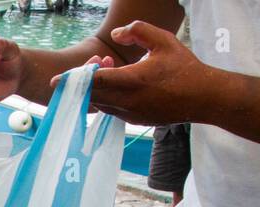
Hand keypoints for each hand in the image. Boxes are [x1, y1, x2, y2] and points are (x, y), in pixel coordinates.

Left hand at [55, 21, 210, 125]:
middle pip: (92, 96)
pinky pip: (111, 110)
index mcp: (133, 81)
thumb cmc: (184, 67)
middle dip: (86, 80)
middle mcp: (128, 102)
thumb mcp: (164, 41)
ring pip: (100, 105)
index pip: (95, 81)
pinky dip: (106, 98)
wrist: (203, 98)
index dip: (75, 80)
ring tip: (109, 67)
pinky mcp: (134, 122)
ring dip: (97, 89)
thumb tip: (117, 34)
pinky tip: (118, 83)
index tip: (56, 80)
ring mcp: (130, 115)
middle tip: (94, 62)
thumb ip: (138, 31)